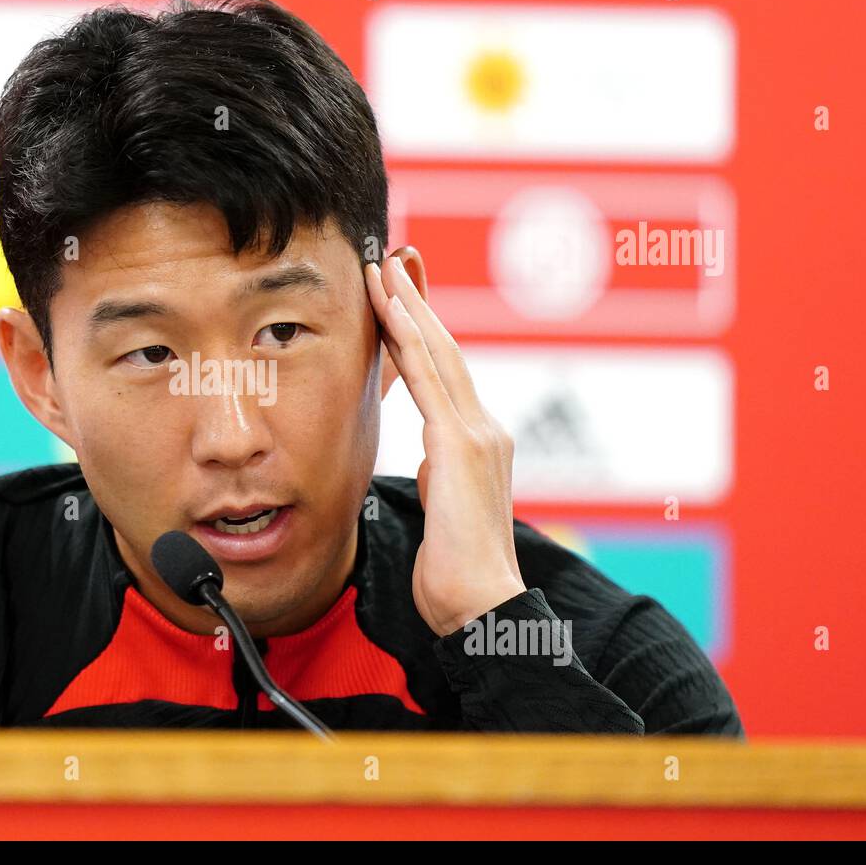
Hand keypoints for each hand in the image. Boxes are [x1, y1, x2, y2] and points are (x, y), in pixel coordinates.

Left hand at [366, 249, 526, 637]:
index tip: (402, 297)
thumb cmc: (455, 573)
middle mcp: (482, 430)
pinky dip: (406, 338)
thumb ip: (440, 479)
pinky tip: (387, 309)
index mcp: (477, 445)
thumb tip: (430, 465)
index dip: (424, 331)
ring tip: (383, 267)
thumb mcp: (444, 513)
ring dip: (407, 306)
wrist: (480, 606)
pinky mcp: (458, 446)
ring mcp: (475, 434)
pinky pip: (426, 378)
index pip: (445, 374)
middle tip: (396, 258)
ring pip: (436, 353)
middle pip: (444, 350)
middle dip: (418, 301)